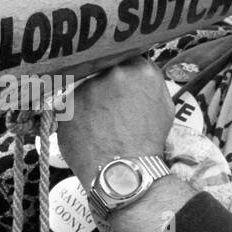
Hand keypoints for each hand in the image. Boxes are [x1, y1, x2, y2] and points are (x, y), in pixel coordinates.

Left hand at [57, 56, 172, 186]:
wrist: (126, 173)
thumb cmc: (149, 143)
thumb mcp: (165, 107)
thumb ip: (150, 83)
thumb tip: (138, 71)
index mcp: (140, 70)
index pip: (126, 58)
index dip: (121, 71)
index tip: (119, 84)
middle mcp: (113, 73)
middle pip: (103, 71)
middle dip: (105, 87)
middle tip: (110, 111)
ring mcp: (88, 88)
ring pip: (85, 89)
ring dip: (90, 103)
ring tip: (100, 128)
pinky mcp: (67, 105)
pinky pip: (70, 107)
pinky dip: (76, 119)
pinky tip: (88, 134)